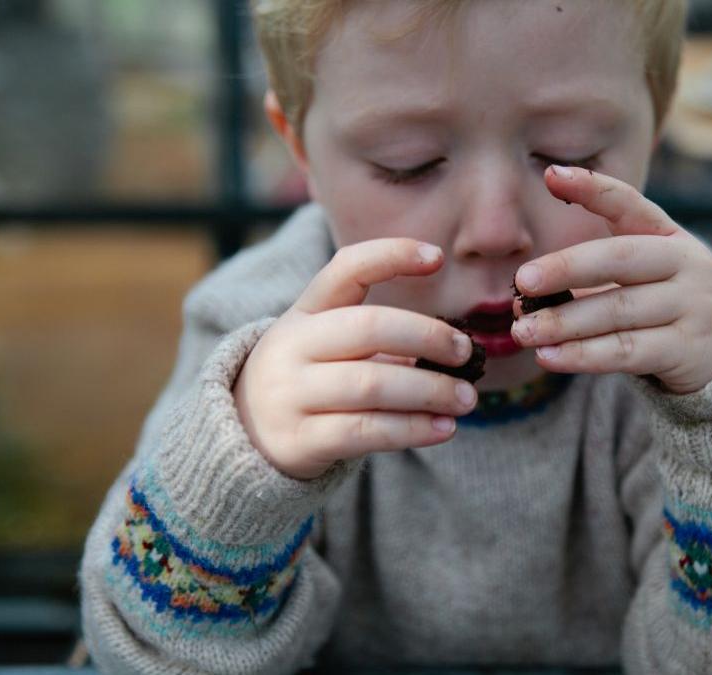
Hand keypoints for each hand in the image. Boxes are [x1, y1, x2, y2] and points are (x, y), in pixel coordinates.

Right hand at [233, 239, 477, 479]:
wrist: (244, 434)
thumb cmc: (310, 379)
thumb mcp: (328, 345)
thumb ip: (380, 339)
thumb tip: (452, 348)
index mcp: (305, 311)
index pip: (347, 268)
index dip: (392, 255)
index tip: (439, 257)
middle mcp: (292, 346)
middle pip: (368, 327)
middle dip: (427, 336)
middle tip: (466, 352)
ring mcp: (292, 393)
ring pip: (371, 385)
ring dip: (430, 391)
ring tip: (466, 399)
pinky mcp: (300, 440)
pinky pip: (365, 432)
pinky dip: (412, 429)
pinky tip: (444, 428)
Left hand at [510, 165, 711, 394]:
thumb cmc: (667, 302)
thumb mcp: (647, 271)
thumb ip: (597, 269)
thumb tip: (526, 285)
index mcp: (669, 235)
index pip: (629, 204)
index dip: (592, 188)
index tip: (551, 174)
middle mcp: (686, 264)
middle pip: (620, 259)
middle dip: (567, 268)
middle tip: (524, 281)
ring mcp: (690, 307)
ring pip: (618, 311)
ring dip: (564, 323)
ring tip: (523, 331)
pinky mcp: (686, 350)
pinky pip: (626, 352)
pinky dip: (583, 356)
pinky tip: (549, 357)